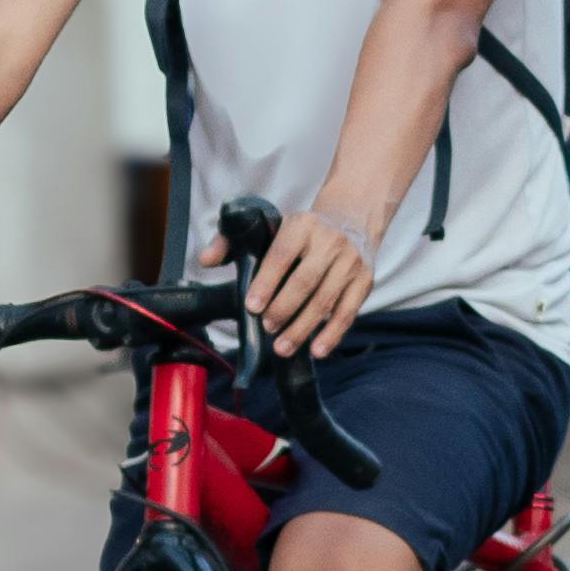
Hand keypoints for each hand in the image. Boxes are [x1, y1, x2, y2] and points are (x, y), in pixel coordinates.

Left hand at [247, 203, 376, 359]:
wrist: (353, 220)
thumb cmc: (303, 231)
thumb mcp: (270, 225)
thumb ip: (232, 241)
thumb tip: (205, 261)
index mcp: (301, 226)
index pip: (281, 255)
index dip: (266, 282)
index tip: (252, 306)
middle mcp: (329, 242)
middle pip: (305, 281)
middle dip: (284, 308)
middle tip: (267, 328)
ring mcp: (350, 263)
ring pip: (326, 300)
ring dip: (303, 327)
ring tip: (283, 347)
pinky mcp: (364, 281)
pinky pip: (348, 312)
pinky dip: (333, 334)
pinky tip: (317, 350)